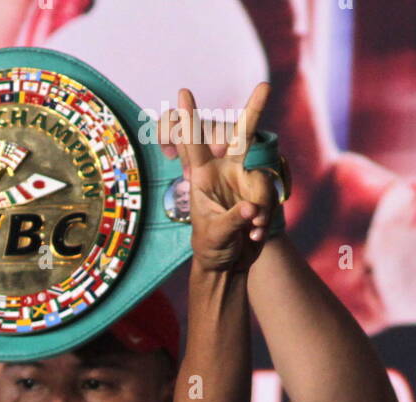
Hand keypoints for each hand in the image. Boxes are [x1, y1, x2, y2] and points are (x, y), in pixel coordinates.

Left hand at [165, 84, 279, 272]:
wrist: (228, 264)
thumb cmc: (211, 247)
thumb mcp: (215, 236)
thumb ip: (231, 221)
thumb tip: (250, 209)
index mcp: (202, 177)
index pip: (194, 144)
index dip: (189, 119)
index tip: (182, 90)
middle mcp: (225, 172)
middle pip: (241, 137)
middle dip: (254, 112)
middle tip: (265, 86)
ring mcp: (245, 181)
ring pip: (262, 181)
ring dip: (260, 209)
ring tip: (249, 231)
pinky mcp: (261, 194)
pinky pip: (270, 199)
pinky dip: (264, 220)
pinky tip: (253, 235)